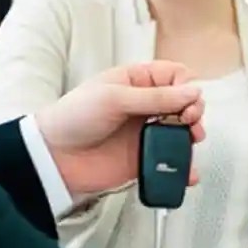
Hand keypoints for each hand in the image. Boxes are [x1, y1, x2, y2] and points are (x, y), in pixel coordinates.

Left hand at [34, 62, 205, 198]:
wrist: (53, 156)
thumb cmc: (73, 117)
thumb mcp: (115, 97)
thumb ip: (157, 97)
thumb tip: (192, 92)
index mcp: (136, 82)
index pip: (175, 76)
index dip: (186, 86)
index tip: (185, 101)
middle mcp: (145, 106)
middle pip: (184, 104)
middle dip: (194, 112)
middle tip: (189, 121)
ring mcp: (145, 133)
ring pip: (182, 133)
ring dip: (192, 138)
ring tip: (190, 142)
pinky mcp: (143, 159)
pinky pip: (170, 163)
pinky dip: (183, 168)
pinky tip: (187, 170)